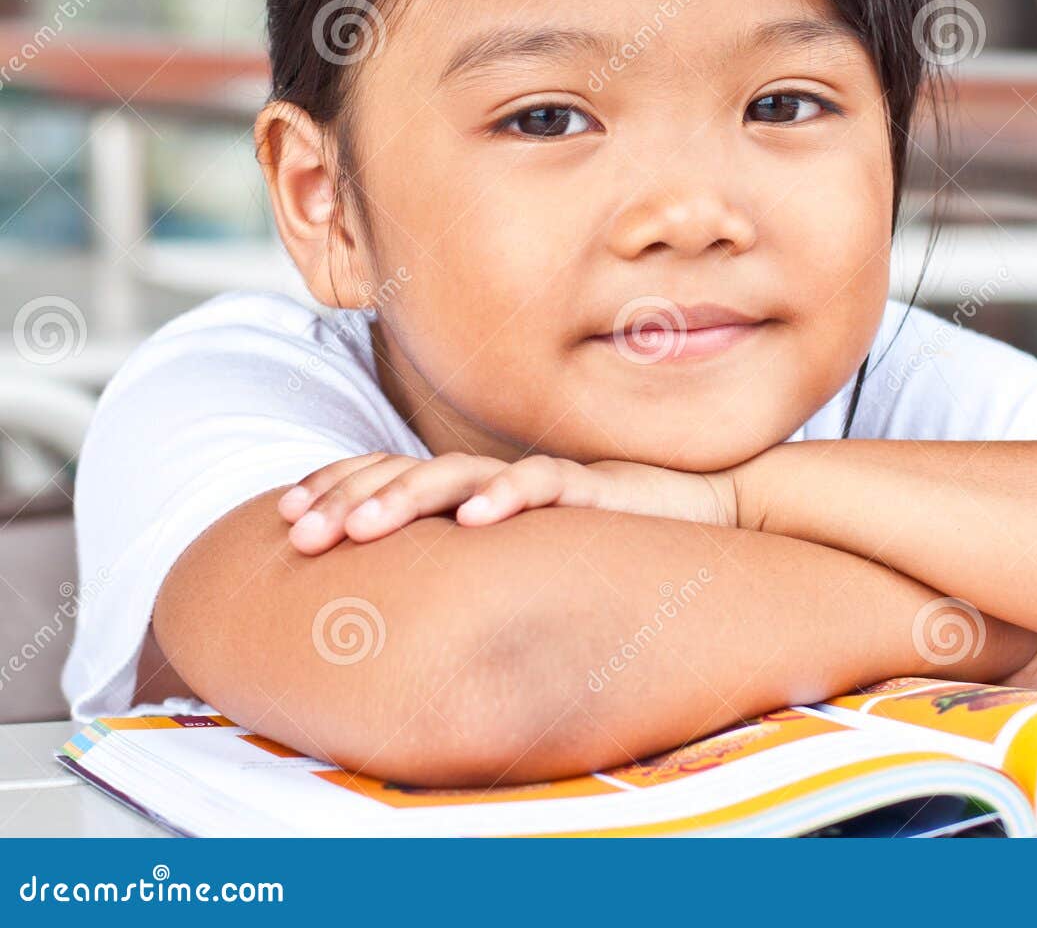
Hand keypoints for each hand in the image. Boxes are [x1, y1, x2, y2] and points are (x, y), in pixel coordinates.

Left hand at [276, 450, 739, 554]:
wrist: (694, 510)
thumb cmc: (598, 542)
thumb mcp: (516, 560)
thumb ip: (466, 569)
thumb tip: (396, 617)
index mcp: (469, 491)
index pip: (388, 474)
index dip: (336, 486)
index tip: (286, 516)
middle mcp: (494, 479)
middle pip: (404, 474)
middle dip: (347, 500)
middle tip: (300, 534)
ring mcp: (536, 479)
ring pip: (457, 476)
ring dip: (404, 498)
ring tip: (361, 528)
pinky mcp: (588, 488)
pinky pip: (542, 484)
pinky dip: (507, 497)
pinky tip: (474, 519)